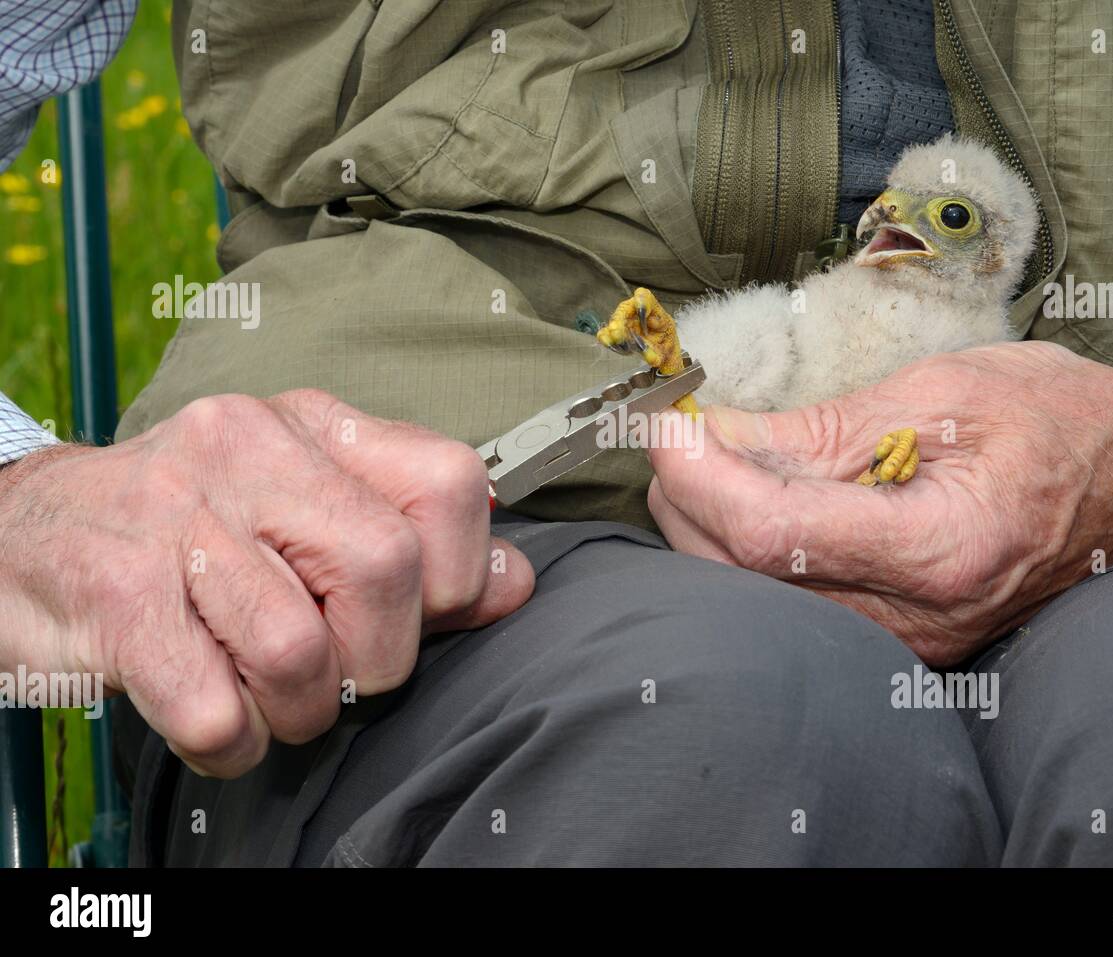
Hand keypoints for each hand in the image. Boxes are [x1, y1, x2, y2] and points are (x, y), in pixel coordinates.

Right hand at [0, 390, 533, 776]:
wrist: (24, 533)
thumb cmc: (189, 532)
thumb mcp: (303, 508)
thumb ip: (412, 542)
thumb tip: (513, 583)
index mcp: (314, 427)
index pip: (450, 484)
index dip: (457, 574)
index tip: (416, 612)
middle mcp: (249, 450)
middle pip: (385, 570)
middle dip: (380, 659)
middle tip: (338, 672)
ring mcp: (176, 518)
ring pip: (301, 651)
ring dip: (300, 710)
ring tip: (269, 697)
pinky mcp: (117, 596)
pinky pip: (218, 710)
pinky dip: (235, 743)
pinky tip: (219, 720)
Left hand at [647, 342, 1112, 664]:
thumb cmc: (1059, 420)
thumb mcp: (942, 392)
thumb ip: (821, 428)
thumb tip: (715, 435)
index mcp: (941, 549)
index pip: (767, 532)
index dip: (693, 473)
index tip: (658, 418)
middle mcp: (919, 619)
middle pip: (743, 578)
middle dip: (684, 498)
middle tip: (674, 427)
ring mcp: (908, 644)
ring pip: (754, 601)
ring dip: (706, 527)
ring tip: (706, 456)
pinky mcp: (899, 644)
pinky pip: (789, 608)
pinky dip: (746, 553)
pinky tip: (746, 500)